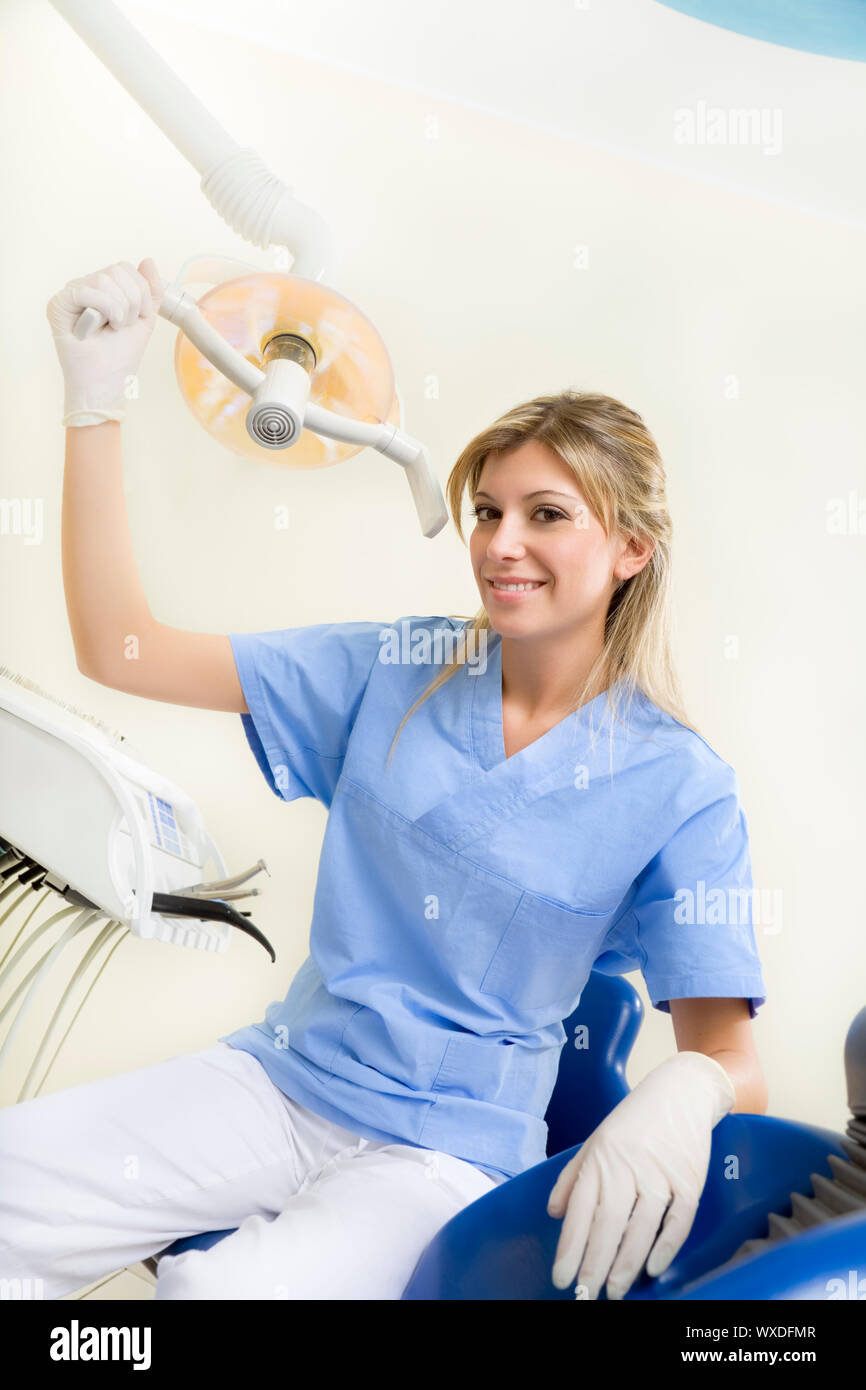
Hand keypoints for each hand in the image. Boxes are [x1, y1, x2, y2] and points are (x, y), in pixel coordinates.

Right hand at [46, 258, 164, 425]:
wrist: (106, 383)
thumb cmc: (120, 356)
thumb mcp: (145, 319)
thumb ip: (150, 290)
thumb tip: (148, 260)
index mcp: (105, 289)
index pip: (126, 269)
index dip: (140, 293)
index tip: (137, 318)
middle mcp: (86, 287)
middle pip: (117, 270)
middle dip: (132, 303)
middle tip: (123, 326)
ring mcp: (71, 295)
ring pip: (104, 279)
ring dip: (119, 309)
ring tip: (111, 328)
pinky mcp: (57, 304)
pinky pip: (85, 290)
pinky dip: (103, 308)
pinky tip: (100, 326)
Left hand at [546, 1050, 735, 1299]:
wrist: (682, 1091)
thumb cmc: (635, 1119)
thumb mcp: (596, 1140)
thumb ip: (573, 1176)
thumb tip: (555, 1213)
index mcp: (600, 1158)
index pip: (580, 1210)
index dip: (570, 1248)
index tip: (561, 1278)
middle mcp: (627, 1166)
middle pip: (607, 1224)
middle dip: (594, 1264)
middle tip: (585, 1297)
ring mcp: (660, 1174)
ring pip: (640, 1227)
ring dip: (626, 1264)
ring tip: (614, 1291)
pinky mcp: (690, 1180)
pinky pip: (677, 1220)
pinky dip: (665, 1246)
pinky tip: (652, 1269)